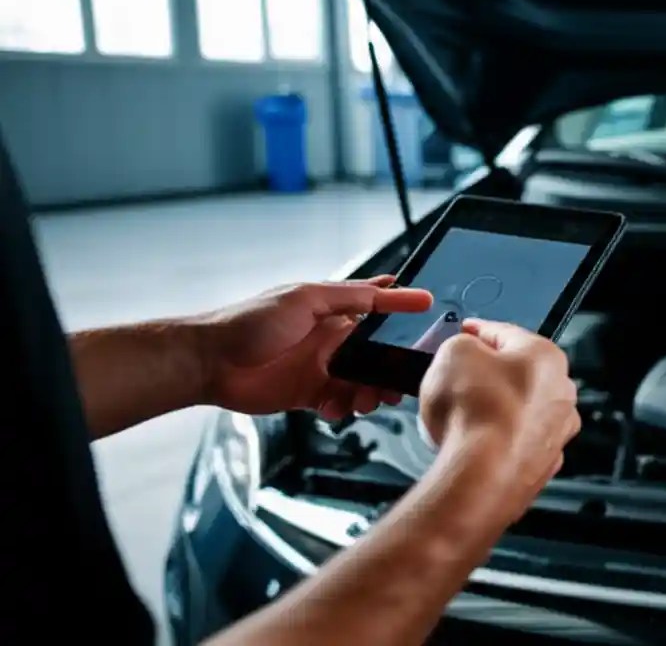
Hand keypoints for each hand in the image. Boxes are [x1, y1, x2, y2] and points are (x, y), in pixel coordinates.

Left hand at [200, 276, 432, 419]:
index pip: (379, 308)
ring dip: (370, 392)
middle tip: (397, 382)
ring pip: (362, 382)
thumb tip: (401, 286)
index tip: (429, 322)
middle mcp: (331, 338)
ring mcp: (320, 367)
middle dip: (391, 369)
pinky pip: (339, 403)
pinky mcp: (308, 394)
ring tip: (364, 400)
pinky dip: (342, 408)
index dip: (403, 314)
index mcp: (334, 310)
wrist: (208, 362)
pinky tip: (333, 407)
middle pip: (377, 354)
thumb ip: (356, 296)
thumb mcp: (308, 299)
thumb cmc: (251, 322)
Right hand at [418, 318, 579, 521]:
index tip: (464, 333)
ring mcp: (555, 434)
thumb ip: (461, 344)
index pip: (507, 334)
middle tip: (457, 377)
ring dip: (495, 409)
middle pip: (518, 374)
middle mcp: (560, 394)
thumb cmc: (473, 413)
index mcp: (546, 357)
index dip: (478, 331)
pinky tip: (473, 445)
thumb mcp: (453, 352)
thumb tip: (464, 351)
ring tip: (460, 416)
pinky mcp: (542, 466)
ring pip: (520, 411)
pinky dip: (497, 442)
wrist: (480, 477)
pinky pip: (515, 444)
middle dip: (489, 373)